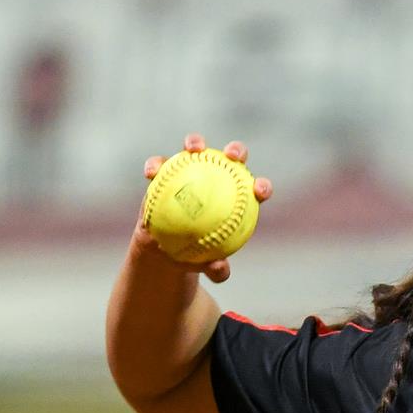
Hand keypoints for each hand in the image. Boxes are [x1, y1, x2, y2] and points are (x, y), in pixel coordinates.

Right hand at [135, 133, 274, 282]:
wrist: (165, 248)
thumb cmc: (193, 255)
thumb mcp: (204, 266)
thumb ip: (216, 269)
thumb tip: (219, 268)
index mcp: (235, 198)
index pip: (254, 189)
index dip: (261, 186)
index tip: (260, 191)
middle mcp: (216, 177)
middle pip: (231, 158)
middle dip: (237, 150)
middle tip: (233, 156)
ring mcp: (189, 170)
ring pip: (195, 150)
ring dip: (195, 142)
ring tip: (193, 148)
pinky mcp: (165, 171)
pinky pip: (160, 165)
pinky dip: (156, 165)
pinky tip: (151, 172)